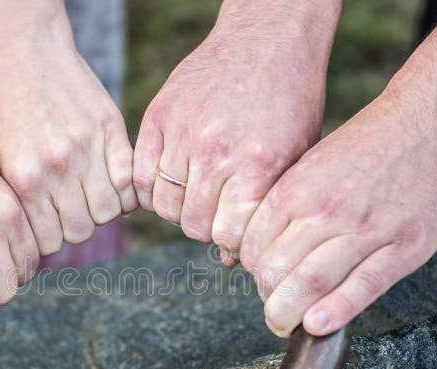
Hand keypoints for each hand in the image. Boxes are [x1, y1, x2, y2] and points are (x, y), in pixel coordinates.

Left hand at [0, 1, 134, 255]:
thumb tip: (31, 241)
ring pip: (109, 210)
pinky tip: (112, 181)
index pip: (50, 241)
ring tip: (90, 196)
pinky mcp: (110, 128)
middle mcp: (55, 169)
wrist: (21, 49)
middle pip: (82, 230)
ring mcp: (86, 148)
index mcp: (22, 180)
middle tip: (71, 211)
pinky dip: (125, 189)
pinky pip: (130, 179)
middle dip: (76, 226)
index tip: (52, 229)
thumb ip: (14, 200)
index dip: (52, 240)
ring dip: (101, 209)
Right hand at [133, 0, 339, 263]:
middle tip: (217, 216)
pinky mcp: (158, 116)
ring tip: (197, 199)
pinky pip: (140, 175)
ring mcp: (183, 132)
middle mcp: (217, 151)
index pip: (228, 235)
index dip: (231, 243)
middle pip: (194, 225)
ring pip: (164, 205)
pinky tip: (171, 184)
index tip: (237, 235)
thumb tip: (227, 262)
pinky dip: (151, 189)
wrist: (269, 38)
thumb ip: (266, 208)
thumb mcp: (295, 157)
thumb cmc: (292, 102)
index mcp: (258, 165)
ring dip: (179, 211)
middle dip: (207, 229)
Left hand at [240, 95, 436, 336]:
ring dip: (291, 312)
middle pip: (277, 271)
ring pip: (311, 283)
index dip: (252, 271)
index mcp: (297, 189)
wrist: (431, 124)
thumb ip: (287, 203)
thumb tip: (260, 246)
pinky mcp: (405, 247)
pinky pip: (363, 287)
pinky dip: (336, 311)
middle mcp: (326, 210)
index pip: (254, 246)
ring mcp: (367, 230)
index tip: (261, 279)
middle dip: (268, 298)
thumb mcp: (312, 162)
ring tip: (288, 322)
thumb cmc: (367, 145)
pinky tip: (317, 326)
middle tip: (274, 307)